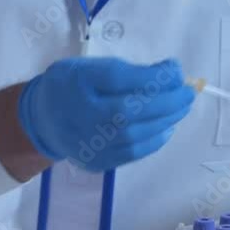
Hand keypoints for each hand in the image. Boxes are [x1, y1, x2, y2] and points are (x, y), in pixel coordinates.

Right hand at [18, 57, 195, 170]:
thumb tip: (168, 75)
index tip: (175, 69)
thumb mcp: (88, 67)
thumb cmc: (70, 86)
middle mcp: (78, 115)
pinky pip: (131, 153)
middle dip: (166, 101)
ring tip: (182, 107)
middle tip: (188, 92)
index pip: (117, 79)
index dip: (151, 76)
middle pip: (129, 110)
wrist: (41, 121)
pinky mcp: (96, 162)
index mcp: (75, 83)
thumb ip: (123, 71)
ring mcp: (86, 143)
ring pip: (134, 134)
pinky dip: (154, 140)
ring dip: (165, 120)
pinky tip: (167, 127)